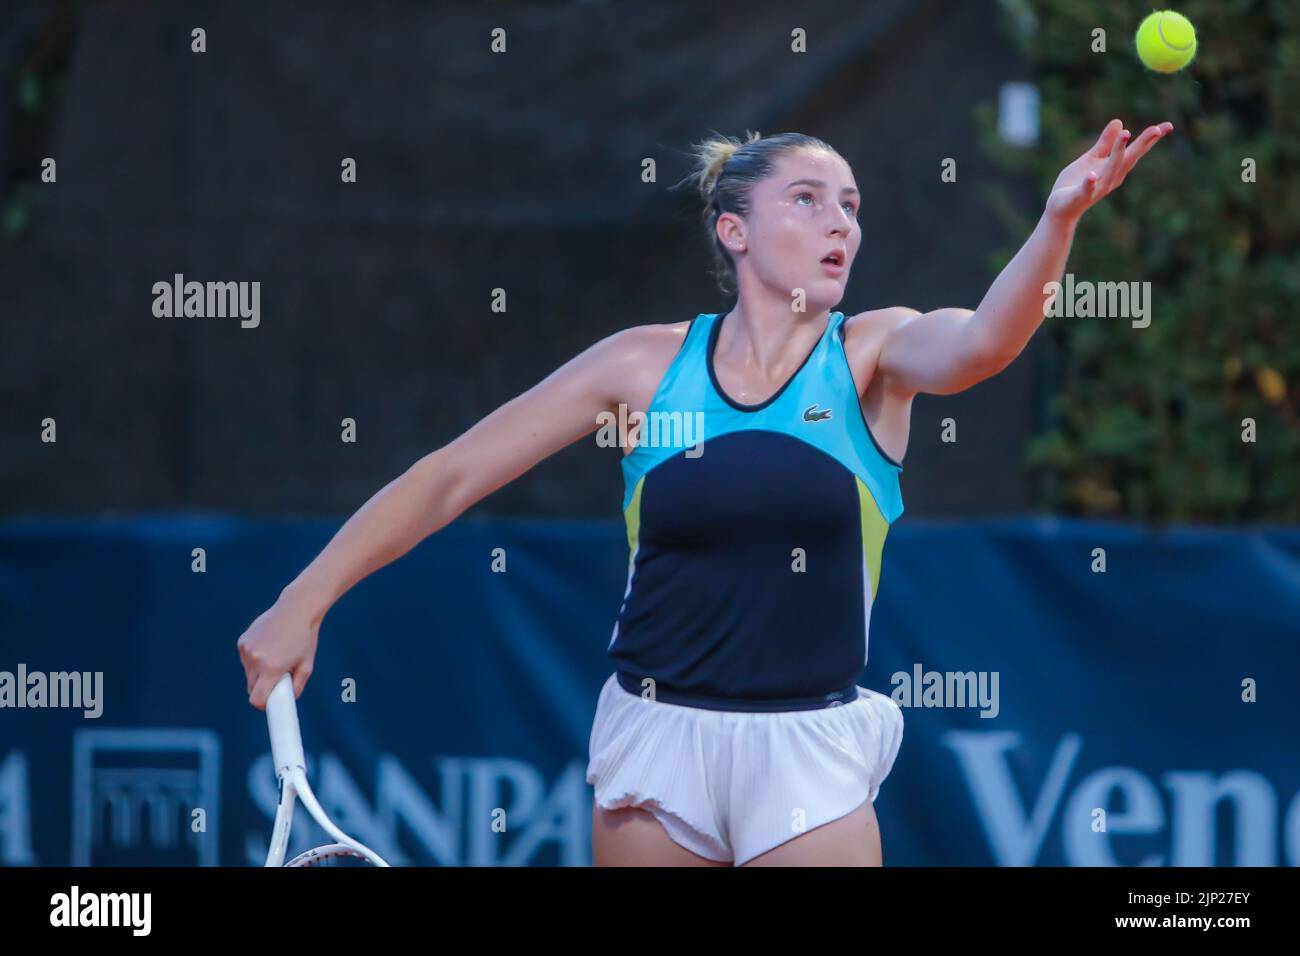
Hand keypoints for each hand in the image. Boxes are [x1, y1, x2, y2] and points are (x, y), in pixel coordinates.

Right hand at [236, 589, 320, 709]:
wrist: (296, 609)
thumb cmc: (305, 639)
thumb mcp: (307, 666)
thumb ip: (296, 687)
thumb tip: (286, 701)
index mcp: (272, 668)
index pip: (256, 699)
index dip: (263, 704)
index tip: (270, 703)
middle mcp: (255, 659)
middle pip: (251, 688)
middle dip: (262, 688)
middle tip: (277, 678)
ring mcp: (246, 649)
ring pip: (248, 674)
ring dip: (259, 672)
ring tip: (276, 655)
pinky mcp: (242, 641)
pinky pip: (246, 660)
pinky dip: (254, 659)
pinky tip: (268, 645)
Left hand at [1045, 118, 1172, 223]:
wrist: (1060, 210)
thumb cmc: (1077, 183)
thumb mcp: (1091, 159)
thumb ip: (1105, 143)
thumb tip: (1119, 122)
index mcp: (1115, 168)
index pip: (1135, 151)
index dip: (1150, 139)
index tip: (1167, 126)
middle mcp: (1111, 178)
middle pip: (1129, 159)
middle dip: (1142, 144)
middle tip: (1157, 129)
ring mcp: (1097, 188)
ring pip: (1110, 170)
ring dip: (1118, 153)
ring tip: (1126, 133)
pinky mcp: (1080, 197)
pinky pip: (1086, 189)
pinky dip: (1090, 183)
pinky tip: (1092, 175)